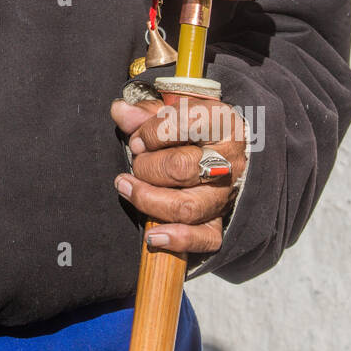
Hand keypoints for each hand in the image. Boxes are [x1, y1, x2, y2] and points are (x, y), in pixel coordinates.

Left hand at [110, 94, 248, 255]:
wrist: (230, 149)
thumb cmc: (195, 127)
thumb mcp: (174, 111)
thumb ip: (145, 112)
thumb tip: (120, 111)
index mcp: (221, 124)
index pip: (184, 125)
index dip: (151, 133)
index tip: (137, 139)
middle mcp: (228, 160)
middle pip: (180, 168)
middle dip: (146, 166)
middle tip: (136, 159)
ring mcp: (225, 193)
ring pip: (187, 206)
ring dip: (148, 200)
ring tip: (126, 187)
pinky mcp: (221, 219)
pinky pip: (205, 238)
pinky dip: (177, 240)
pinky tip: (153, 236)